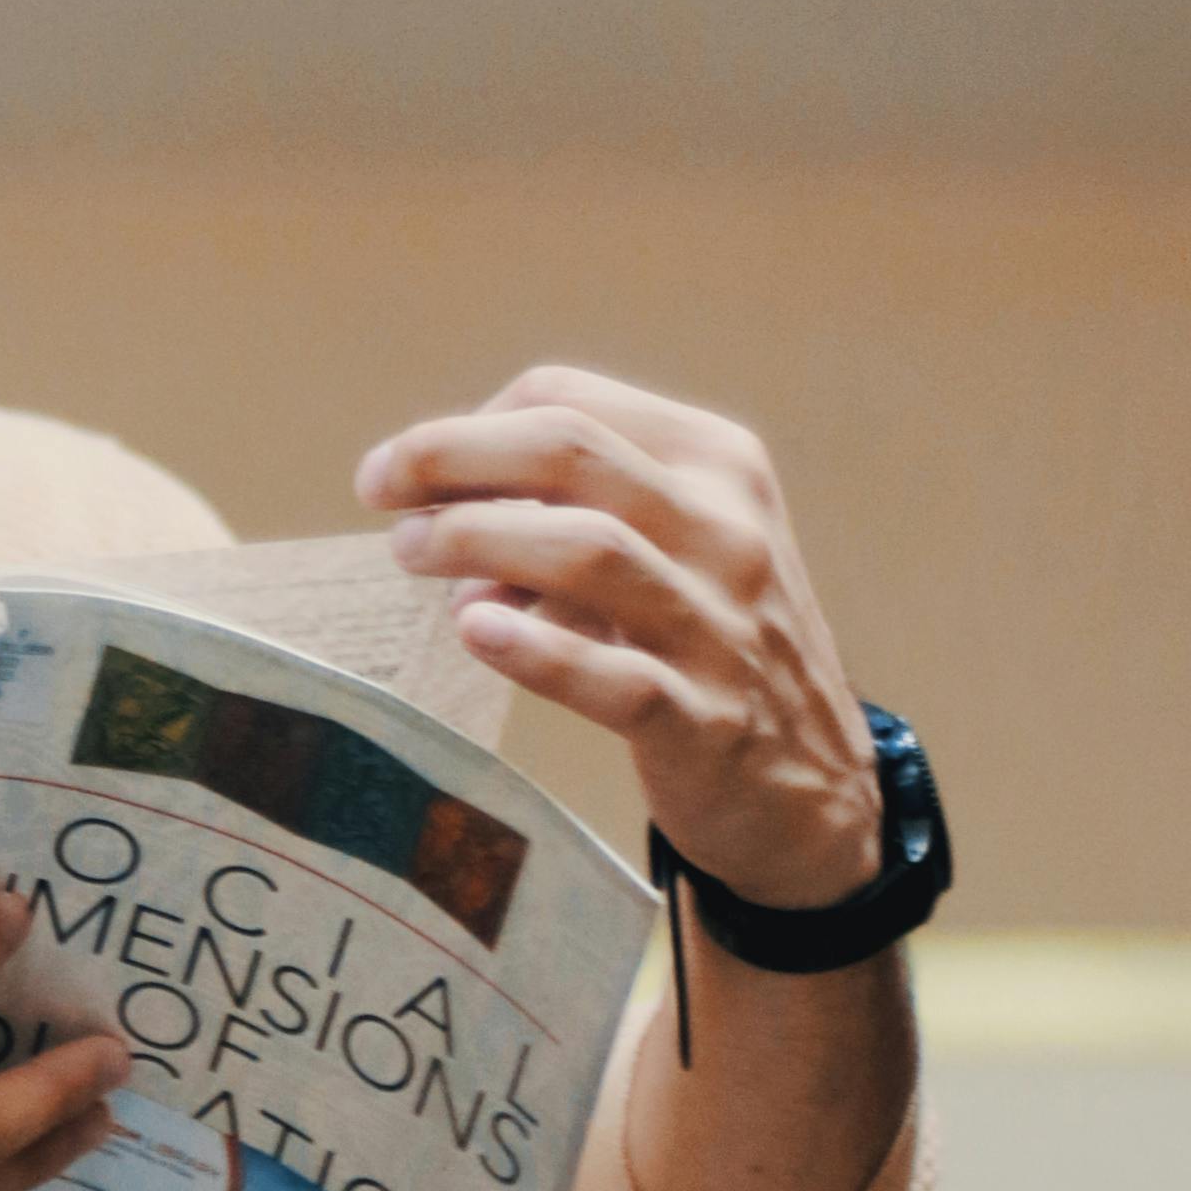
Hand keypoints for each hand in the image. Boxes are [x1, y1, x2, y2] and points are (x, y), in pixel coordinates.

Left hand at [356, 367, 880, 910]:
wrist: (812, 789)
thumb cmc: (711, 647)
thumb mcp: (675, 551)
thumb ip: (574, 514)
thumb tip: (442, 508)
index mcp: (719, 465)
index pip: (571, 402)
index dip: (471, 424)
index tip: (409, 470)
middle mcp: (727, 530)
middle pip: (570, 451)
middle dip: (452, 456)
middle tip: (378, 489)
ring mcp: (722, 626)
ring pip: (588, 550)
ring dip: (477, 539)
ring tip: (410, 555)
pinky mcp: (707, 720)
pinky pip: (615, 676)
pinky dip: (535, 649)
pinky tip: (472, 629)